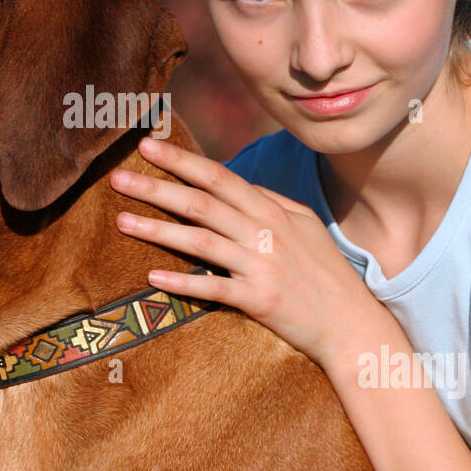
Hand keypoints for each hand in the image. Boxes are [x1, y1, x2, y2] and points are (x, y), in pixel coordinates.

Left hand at [109, 136, 368, 364]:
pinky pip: (214, 288)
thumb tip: (236, 184)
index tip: (147, 146)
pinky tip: (153, 276)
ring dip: (157, 229)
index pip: (219, 176)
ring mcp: (260, 266)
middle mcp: (264, 232)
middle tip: (117, 177)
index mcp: (272, 210)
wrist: (352, 324)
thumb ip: (269, 202)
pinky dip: (183, 282)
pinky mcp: (259, 300)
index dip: (182, 160)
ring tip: (121, 220)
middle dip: (156, 187)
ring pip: (200, 241)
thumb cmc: (326, 272)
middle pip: (201, 203)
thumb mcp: (304, 225)